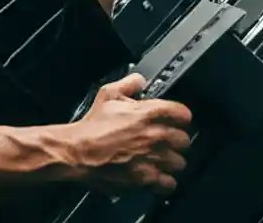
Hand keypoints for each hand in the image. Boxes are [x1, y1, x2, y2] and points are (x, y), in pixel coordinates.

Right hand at [69, 73, 191, 194]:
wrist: (78, 152)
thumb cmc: (92, 126)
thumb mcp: (107, 94)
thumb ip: (128, 84)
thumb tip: (139, 79)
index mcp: (150, 113)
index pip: (184, 114)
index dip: (179, 117)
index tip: (175, 120)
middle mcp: (156, 136)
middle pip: (184, 140)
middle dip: (175, 141)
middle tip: (165, 141)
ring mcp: (154, 158)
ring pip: (179, 162)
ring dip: (171, 161)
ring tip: (161, 160)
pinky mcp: (147, 178)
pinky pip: (169, 183)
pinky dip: (164, 182)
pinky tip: (156, 177)